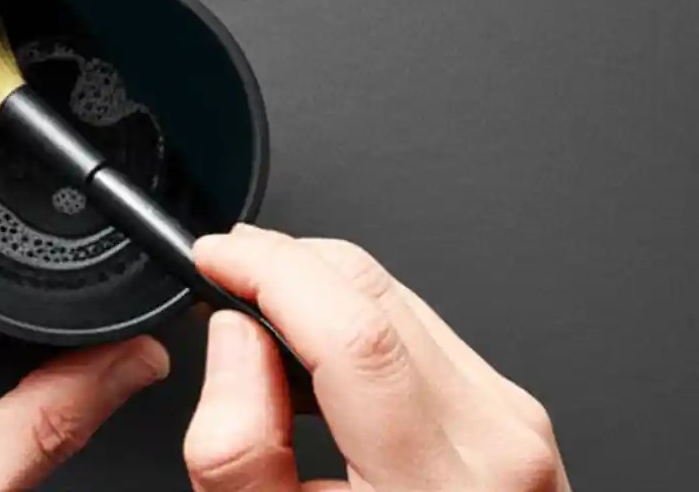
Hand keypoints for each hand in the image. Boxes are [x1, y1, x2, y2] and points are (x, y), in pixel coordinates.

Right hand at [183, 225, 569, 490]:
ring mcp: (511, 419)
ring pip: (398, 296)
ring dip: (316, 287)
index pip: (353, 328)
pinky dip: (354, 320)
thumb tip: (234, 340)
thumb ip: (241, 447)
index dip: (271, 271)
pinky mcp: (508, 412)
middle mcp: (495, 436)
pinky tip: (313, 355)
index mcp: (440, 480)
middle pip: (376, 290)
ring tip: (259, 324)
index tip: (216, 259)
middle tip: (226, 275)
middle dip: (284, 260)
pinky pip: (420, 329)